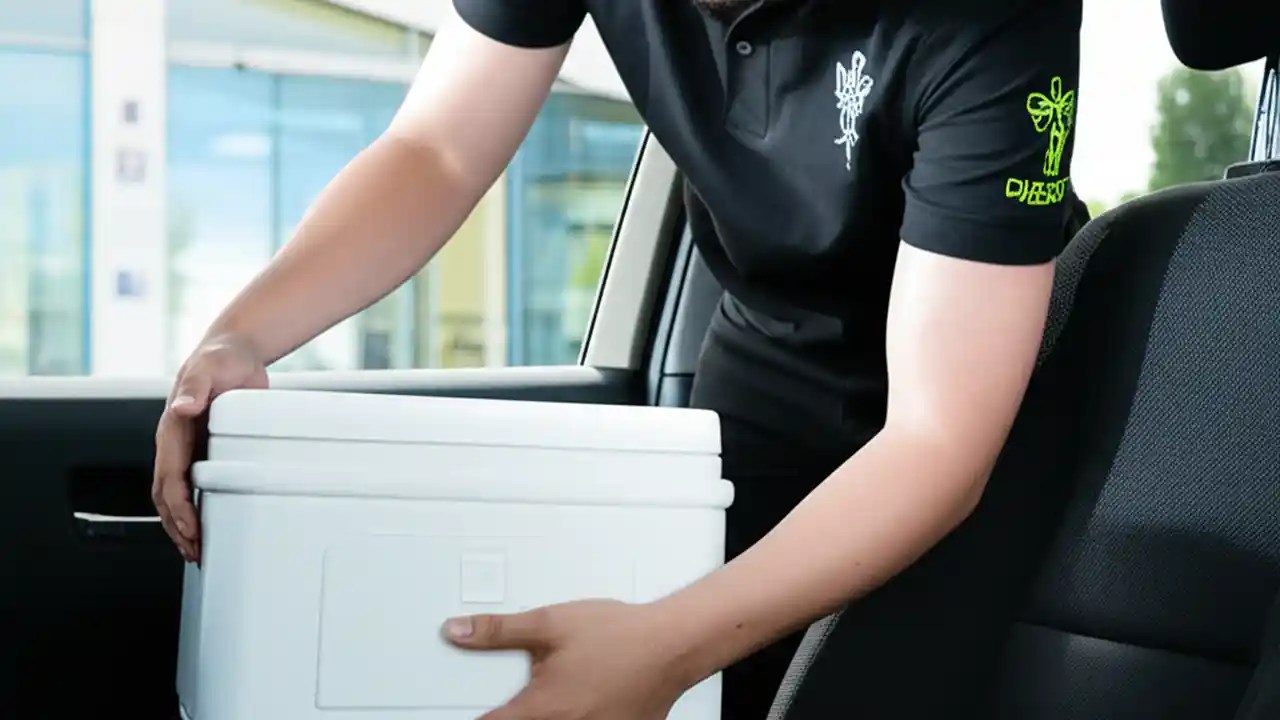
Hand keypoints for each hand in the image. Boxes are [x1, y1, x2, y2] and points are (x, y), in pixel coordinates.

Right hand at [153, 333, 267, 562]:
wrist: (235, 352)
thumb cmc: (220, 358)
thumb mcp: (210, 368)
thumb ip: (195, 387)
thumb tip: (182, 408)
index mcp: (172, 429)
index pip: (169, 477)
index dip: (178, 507)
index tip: (190, 529)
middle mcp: (177, 443)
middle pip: (168, 495)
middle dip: (177, 527)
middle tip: (195, 553)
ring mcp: (190, 449)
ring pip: (178, 495)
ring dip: (184, 524)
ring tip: (198, 551)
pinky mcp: (207, 450)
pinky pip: (197, 486)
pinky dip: (199, 509)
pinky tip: (210, 526)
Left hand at [443, 600, 694, 719]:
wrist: (671, 644)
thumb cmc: (619, 635)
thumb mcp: (550, 623)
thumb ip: (499, 631)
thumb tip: (459, 631)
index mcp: (542, 707)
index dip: (479, 719)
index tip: (472, 714)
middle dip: (515, 715)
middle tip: (522, 698)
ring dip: (546, 718)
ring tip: (555, 696)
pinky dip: (580, 719)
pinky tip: (581, 704)